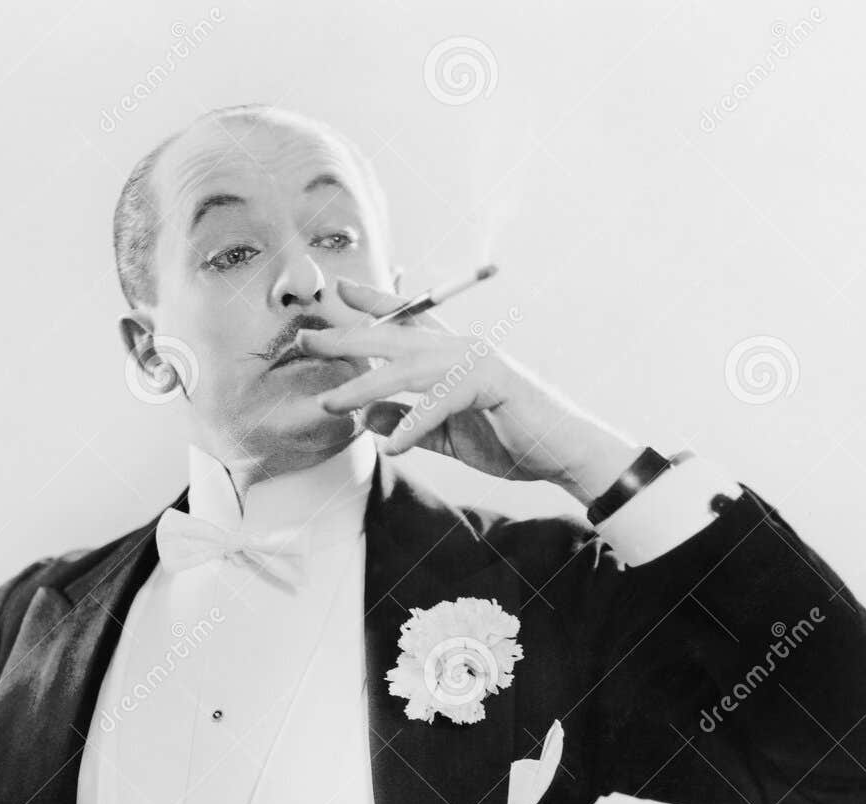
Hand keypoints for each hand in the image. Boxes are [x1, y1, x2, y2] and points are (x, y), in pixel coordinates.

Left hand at [296, 278, 643, 505]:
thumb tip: (364, 416)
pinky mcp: (488, 386)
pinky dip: (413, 426)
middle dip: (345, 335)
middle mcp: (460, 347)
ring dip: (364, 386)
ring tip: (329, 402)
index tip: (337, 291)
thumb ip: (405, 422)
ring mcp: (475, 362)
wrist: (562, 450)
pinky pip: (439, 405)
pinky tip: (391, 447)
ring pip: (406, 370)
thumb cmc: (508, 438)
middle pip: (392, 335)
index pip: (405, 321)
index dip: (371, 303)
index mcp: (452, 353)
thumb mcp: (444, 435)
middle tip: (304, 337)